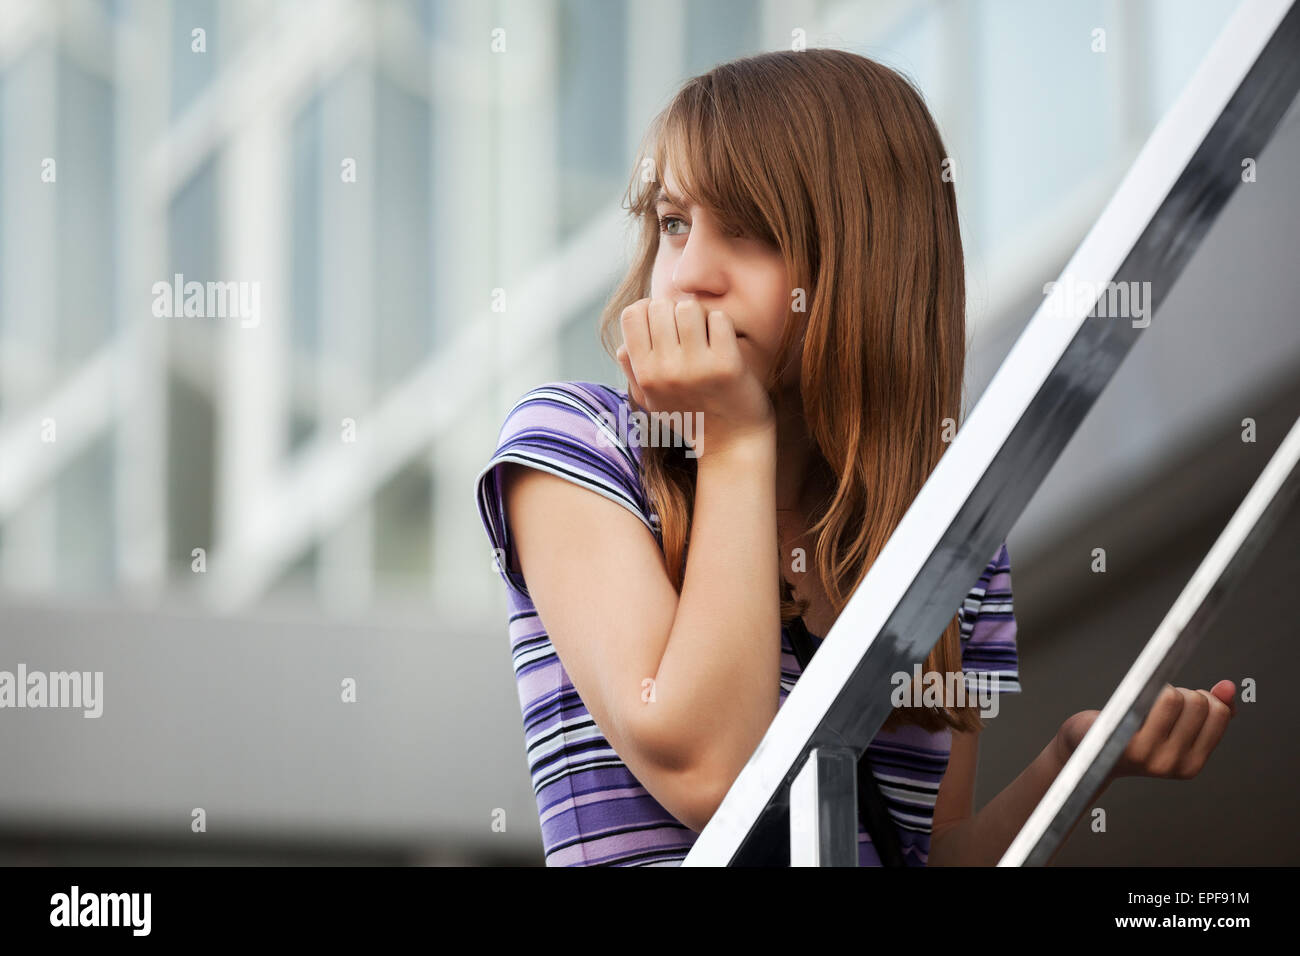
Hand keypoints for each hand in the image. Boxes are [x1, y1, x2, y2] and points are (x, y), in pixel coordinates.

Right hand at [615, 297, 773, 458]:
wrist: (732, 443)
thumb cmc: (690, 416)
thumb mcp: (652, 400)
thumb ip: (632, 371)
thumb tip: (623, 346)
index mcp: (645, 375)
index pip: (632, 313)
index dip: (648, 311)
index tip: (664, 326)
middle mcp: (666, 370)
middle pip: (661, 305)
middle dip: (675, 312)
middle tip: (689, 333)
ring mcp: (697, 367)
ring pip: (689, 307)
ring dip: (700, 316)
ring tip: (706, 337)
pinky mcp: (727, 365)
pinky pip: (719, 318)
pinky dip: (723, 326)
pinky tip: (724, 344)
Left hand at [1055, 679, 1236, 782]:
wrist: (1088, 751)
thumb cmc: (1133, 735)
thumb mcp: (1174, 730)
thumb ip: (1209, 713)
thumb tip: (1229, 687)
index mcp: (1192, 765)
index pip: (1219, 712)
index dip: (1204, 698)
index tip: (1185, 701)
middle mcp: (1173, 765)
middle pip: (1197, 702)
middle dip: (1181, 692)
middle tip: (1158, 703)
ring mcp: (1149, 755)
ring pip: (1174, 697)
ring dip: (1160, 688)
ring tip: (1144, 702)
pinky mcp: (1125, 740)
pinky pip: (1149, 698)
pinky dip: (1144, 688)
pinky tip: (1131, 702)